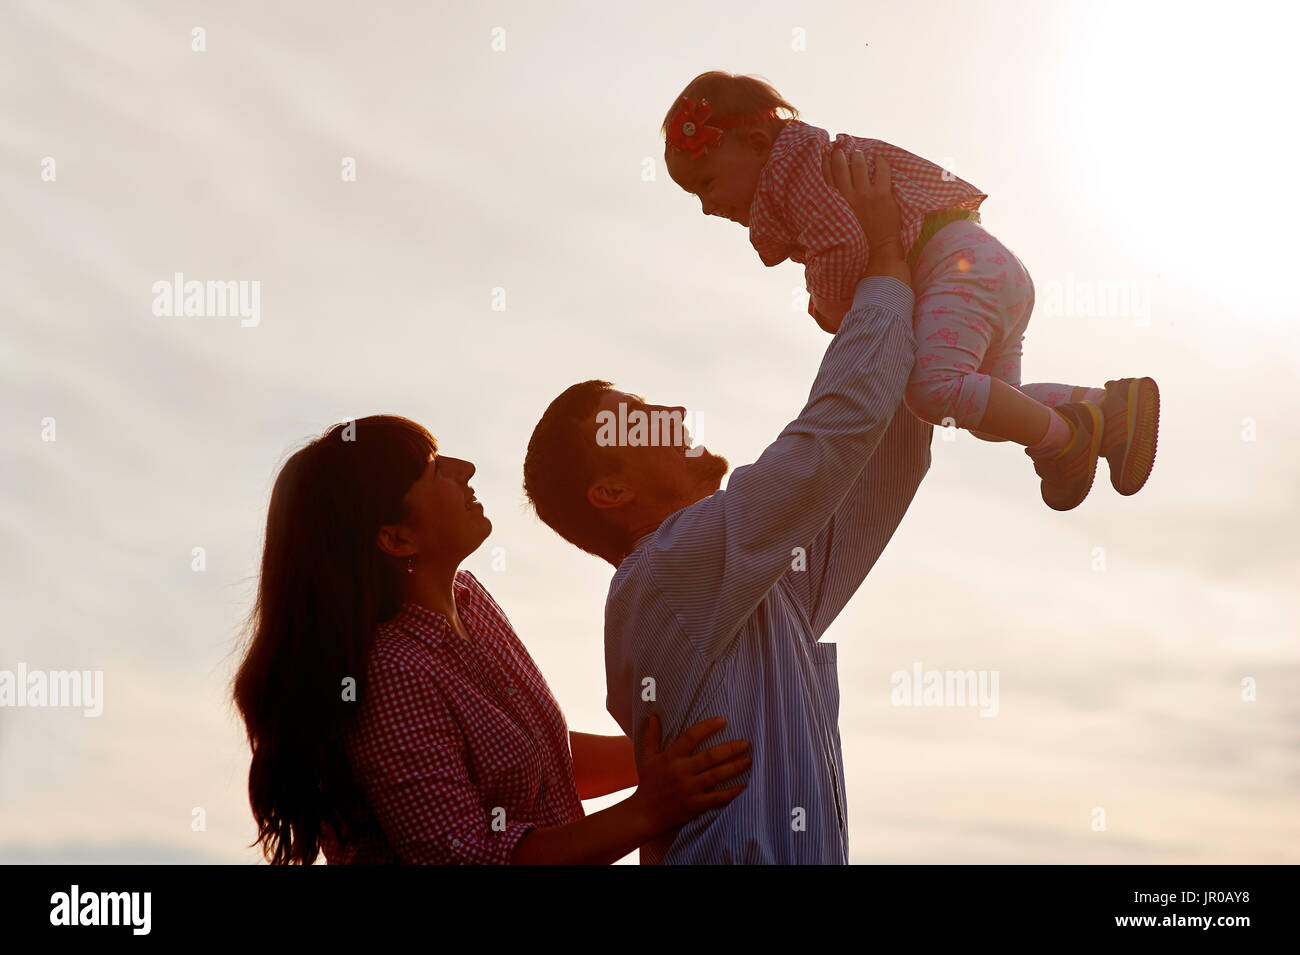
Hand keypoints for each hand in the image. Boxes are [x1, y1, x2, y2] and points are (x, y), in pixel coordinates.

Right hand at [629, 714, 749, 833]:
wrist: (645, 814)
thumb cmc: (648, 783)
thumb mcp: (646, 758)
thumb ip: (651, 737)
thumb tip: (652, 717)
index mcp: (670, 757)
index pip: (691, 736)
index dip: (707, 727)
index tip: (723, 720)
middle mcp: (681, 771)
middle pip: (710, 756)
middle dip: (730, 749)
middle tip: (745, 743)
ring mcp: (689, 789)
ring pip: (716, 775)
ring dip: (735, 767)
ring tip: (749, 760)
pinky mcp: (694, 805)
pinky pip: (717, 798)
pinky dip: (731, 793)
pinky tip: (744, 787)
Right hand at [822, 148, 902, 252]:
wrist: (878, 251)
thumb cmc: (856, 244)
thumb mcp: (835, 230)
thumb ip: (828, 217)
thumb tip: (814, 218)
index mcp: (835, 205)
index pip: (826, 178)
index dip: (825, 163)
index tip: (825, 154)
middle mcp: (847, 197)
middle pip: (840, 167)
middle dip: (839, 155)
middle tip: (840, 149)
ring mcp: (865, 194)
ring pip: (859, 165)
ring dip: (857, 156)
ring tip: (858, 153)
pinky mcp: (882, 194)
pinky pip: (881, 170)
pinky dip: (880, 162)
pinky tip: (879, 159)